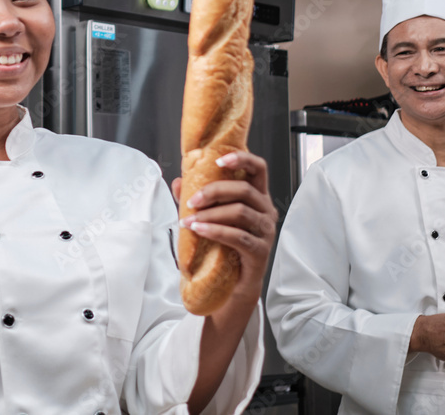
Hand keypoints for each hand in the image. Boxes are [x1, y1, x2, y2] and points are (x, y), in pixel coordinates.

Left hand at [171, 151, 277, 307]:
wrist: (233, 285)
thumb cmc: (223, 247)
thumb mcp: (209, 218)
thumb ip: (197, 200)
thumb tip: (178, 182)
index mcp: (257, 197)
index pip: (258, 168)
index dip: (241, 159)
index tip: (219, 160)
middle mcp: (266, 211)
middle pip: (244, 189)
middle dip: (214, 191)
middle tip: (191, 201)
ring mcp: (266, 231)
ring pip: (240, 212)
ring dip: (210, 214)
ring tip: (189, 221)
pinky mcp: (260, 251)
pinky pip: (238, 236)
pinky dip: (215, 231)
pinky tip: (199, 230)